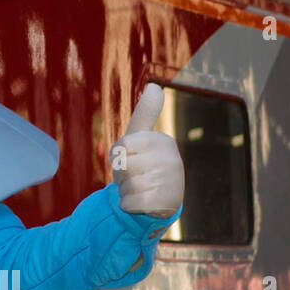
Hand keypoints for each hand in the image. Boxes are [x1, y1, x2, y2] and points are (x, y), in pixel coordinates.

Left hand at [111, 82, 184, 217]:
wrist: (159, 200)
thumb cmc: (145, 164)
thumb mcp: (141, 138)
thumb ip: (145, 114)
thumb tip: (155, 86)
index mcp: (162, 141)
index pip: (122, 146)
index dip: (118, 156)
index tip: (131, 158)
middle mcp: (171, 158)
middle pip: (122, 165)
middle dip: (121, 174)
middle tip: (135, 176)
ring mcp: (171, 181)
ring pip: (126, 185)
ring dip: (125, 190)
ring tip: (139, 188)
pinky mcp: (166, 203)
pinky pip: (130, 202)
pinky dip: (128, 204)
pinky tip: (141, 202)